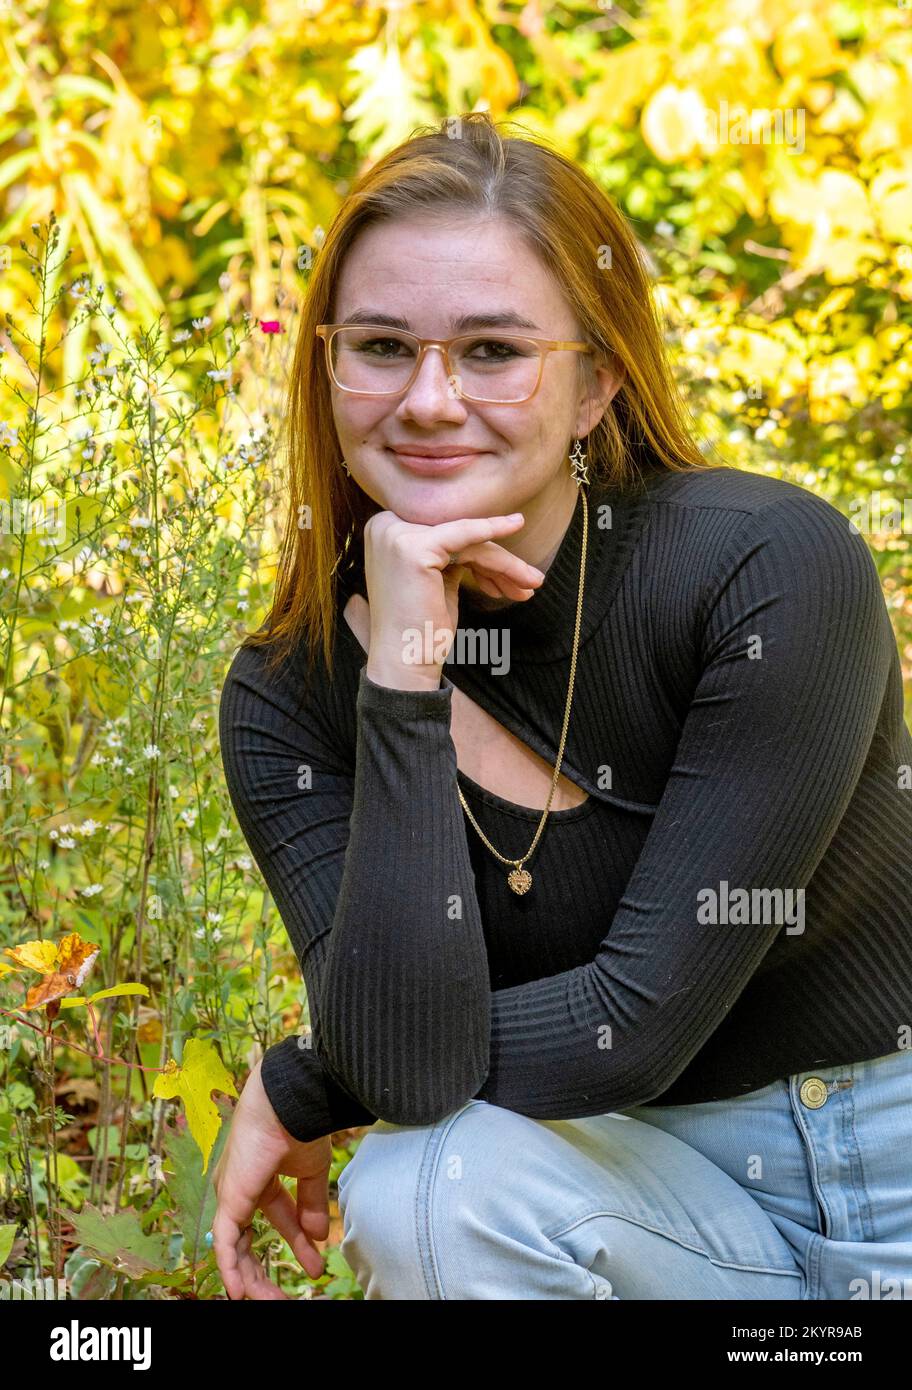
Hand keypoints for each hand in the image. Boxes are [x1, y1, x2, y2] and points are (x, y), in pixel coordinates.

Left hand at [212, 1058, 333, 1299]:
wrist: (290, 1103)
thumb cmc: (300, 1125)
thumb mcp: (311, 1170)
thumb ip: (311, 1203)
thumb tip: (318, 1236)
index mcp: (261, 1177)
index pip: (278, 1219)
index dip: (297, 1243)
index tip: (316, 1266)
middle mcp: (240, 1188)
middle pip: (248, 1241)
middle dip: (266, 1270)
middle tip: (285, 1296)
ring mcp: (231, 1195)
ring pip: (234, 1249)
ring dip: (251, 1278)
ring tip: (270, 1301)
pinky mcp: (228, 1200)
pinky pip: (223, 1244)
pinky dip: (230, 1269)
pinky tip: (241, 1293)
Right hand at [362, 510, 543, 687]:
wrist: (404, 662)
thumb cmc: (421, 628)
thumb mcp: (435, 580)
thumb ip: (449, 554)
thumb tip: (485, 538)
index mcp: (382, 531)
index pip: (444, 534)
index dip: (481, 553)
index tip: (509, 574)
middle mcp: (382, 526)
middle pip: (457, 536)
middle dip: (496, 562)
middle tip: (530, 582)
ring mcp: (395, 534)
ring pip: (467, 541)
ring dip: (505, 564)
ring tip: (532, 583)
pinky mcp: (413, 547)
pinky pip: (464, 534)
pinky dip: (492, 530)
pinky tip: (516, 525)